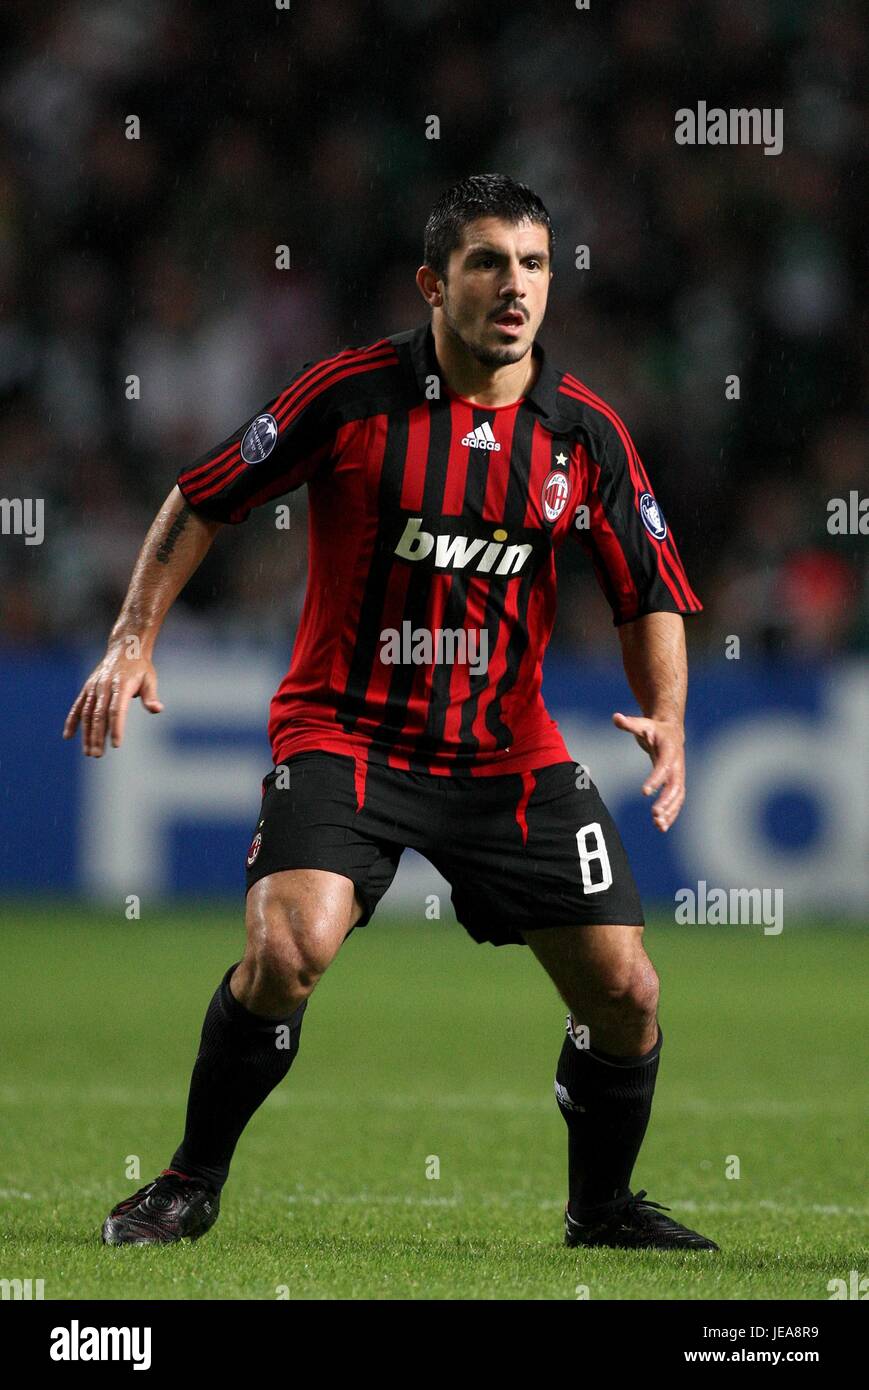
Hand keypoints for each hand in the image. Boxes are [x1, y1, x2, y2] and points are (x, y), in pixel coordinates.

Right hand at [63, 645, 162, 755]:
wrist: (125, 647)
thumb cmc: (140, 667)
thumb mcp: (150, 679)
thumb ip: (151, 696)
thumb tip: (158, 710)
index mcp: (121, 685)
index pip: (117, 710)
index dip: (116, 728)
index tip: (116, 744)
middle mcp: (104, 686)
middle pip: (99, 715)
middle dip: (97, 736)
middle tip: (97, 755)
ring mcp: (94, 687)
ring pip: (87, 714)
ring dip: (86, 733)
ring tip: (89, 752)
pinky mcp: (87, 688)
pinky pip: (78, 706)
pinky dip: (72, 721)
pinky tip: (68, 736)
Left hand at [612, 712, 684, 831]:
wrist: (671, 732)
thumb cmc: (653, 729)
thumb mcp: (641, 724)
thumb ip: (629, 723)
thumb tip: (615, 717)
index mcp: (670, 750)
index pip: (663, 766)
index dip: (655, 779)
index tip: (644, 792)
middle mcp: (677, 765)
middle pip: (674, 786)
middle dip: (665, 801)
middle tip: (654, 814)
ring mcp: (679, 776)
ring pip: (678, 797)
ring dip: (670, 812)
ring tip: (658, 825)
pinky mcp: (677, 784)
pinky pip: (676, 802)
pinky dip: (671, 814)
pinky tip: (661, 827)